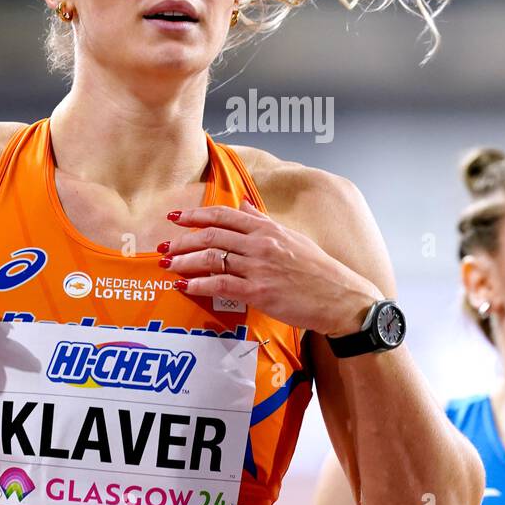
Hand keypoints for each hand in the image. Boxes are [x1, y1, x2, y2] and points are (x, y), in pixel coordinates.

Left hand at [161, 200, 382, 337]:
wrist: (341, 298)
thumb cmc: (320, 271)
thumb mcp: (294, 238)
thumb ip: (264, 221)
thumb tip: (244, 205)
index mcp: (268, 229)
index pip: (223, 215)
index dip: (195, 215)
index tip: (175, 217)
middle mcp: (261, 244)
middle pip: (211, 236)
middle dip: (182, 240)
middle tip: (163, 245)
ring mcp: (259, 268)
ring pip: (211, 258)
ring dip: (185, 261)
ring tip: (167, 265)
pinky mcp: (259, 292)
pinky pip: (221, 285)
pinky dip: (199, 284)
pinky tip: (185, 286)